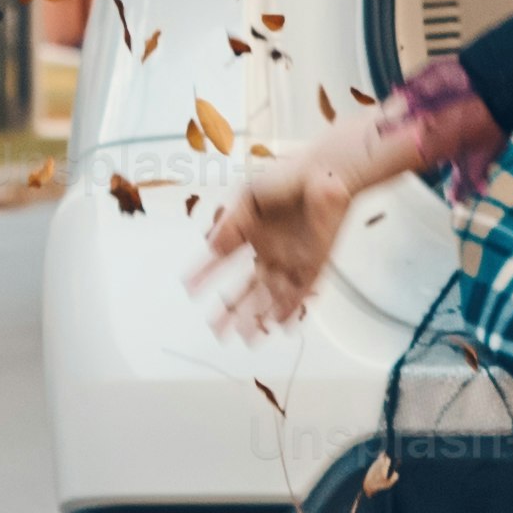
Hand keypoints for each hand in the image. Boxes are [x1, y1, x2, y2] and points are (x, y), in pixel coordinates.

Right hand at [193, 118, 399, 341]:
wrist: (324, 174)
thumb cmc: (286, 179)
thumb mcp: (248, 198)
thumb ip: (230, 225)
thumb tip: (209, 247)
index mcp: (251, 234)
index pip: (222, 260)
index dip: (204, 274)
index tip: (188, 287)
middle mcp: (270, 252)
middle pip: (246, 289)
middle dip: (230, 310)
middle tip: (214, 330)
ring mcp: (291, 260)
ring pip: (269, 297)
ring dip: (256, 317)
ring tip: (243, 338)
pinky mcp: (313, 264)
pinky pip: (299, 293)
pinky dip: (289, 310)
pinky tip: (278, 327)